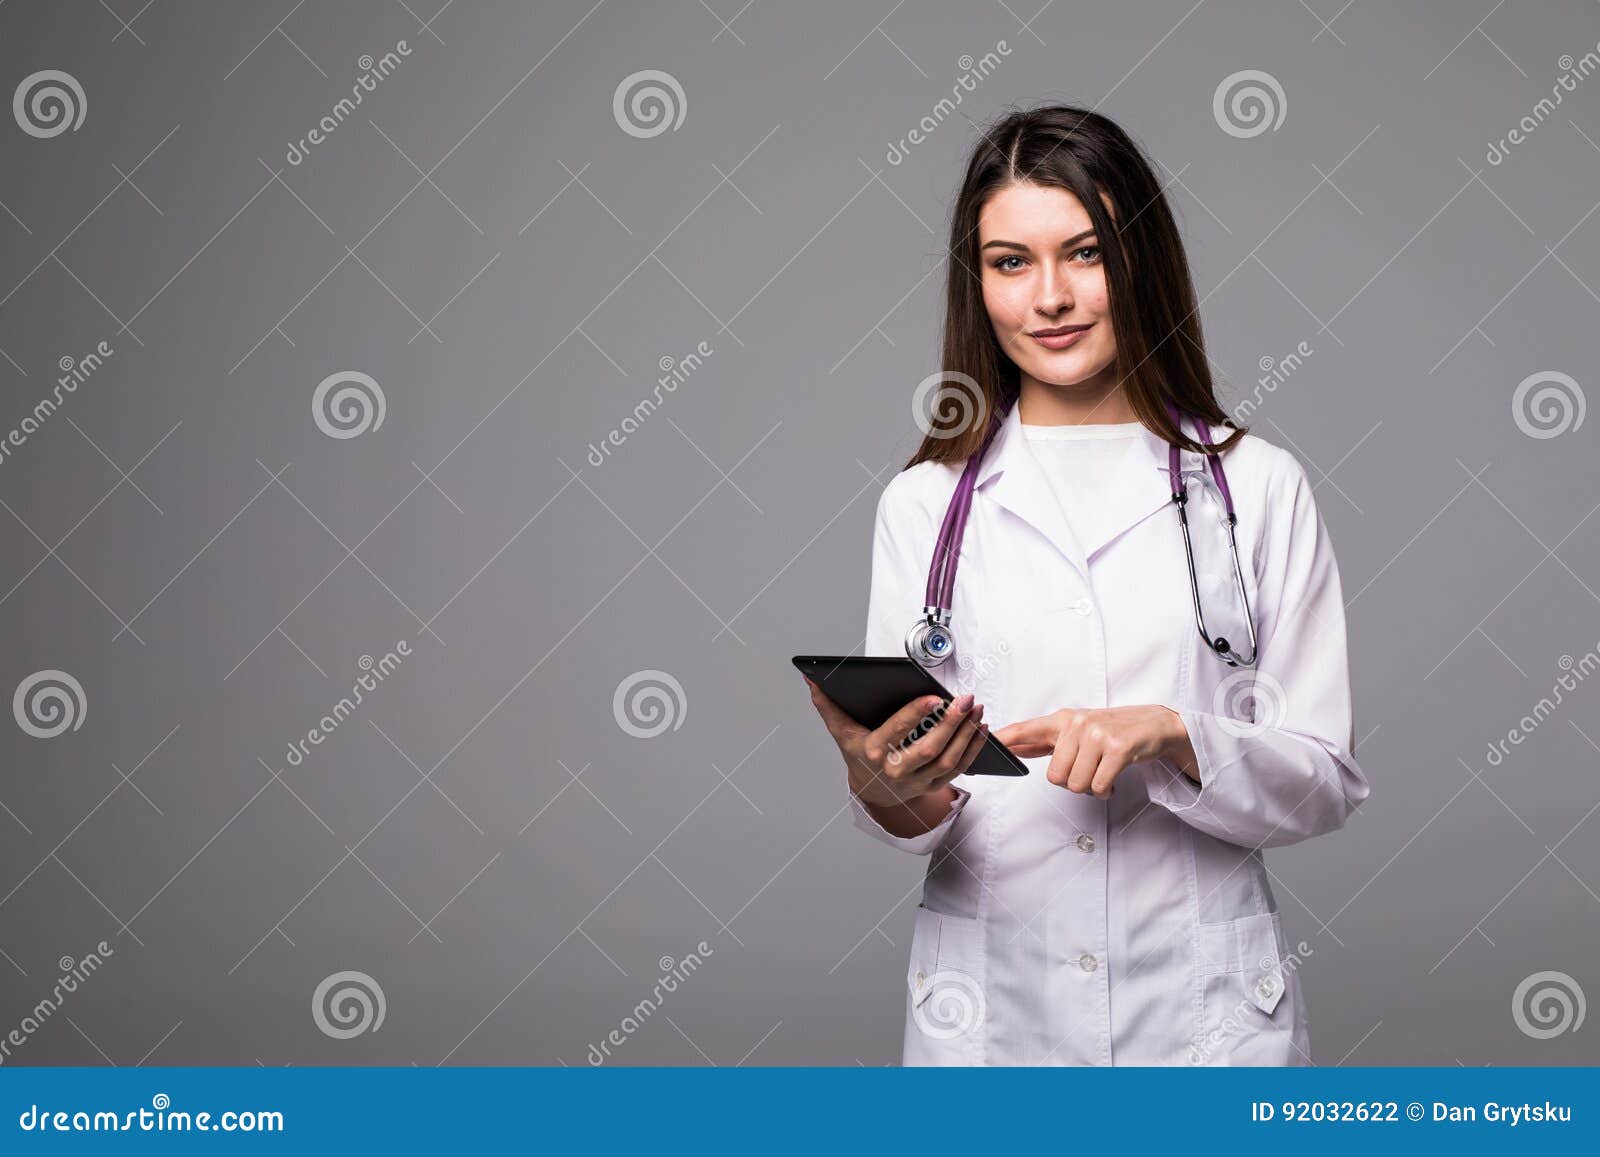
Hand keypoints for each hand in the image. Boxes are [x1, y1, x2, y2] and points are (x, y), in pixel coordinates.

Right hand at [803, 677, 987, 807]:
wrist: (871, 790)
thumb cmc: (858, 753)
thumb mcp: (840, 730)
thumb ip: (827, 704)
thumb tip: (810, 678)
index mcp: (873, 753)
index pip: (896, 733)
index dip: (915, 715)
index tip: (933, 697)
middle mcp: (896, 771)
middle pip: (928, 750)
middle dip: (950, 724)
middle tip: (964, 699)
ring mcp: (917, 781)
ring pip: (947, 761)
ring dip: (966, 735)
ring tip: (975, 709)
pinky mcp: (934, 785)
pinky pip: (959, 769)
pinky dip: (973, 749)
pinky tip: (981, 728)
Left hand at [991, 705, 1185, 798]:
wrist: (1153, 724)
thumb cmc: (1110, 730)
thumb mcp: (1075, 730)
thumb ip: (1045, 740)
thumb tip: (1012, 745)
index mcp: (1062, 720)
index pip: (1025, 729)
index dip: (1004, 739)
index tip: (986, 743)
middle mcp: (1076, 724)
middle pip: (1055, 777)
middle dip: (1073, 783)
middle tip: (1088, 772)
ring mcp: (1097, 735)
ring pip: (1077, 784)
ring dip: (1092, 788)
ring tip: (1102, 772)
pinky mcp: (1118, 748)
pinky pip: (1099, 786)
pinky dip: (1106, 790)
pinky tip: (1113, 778)